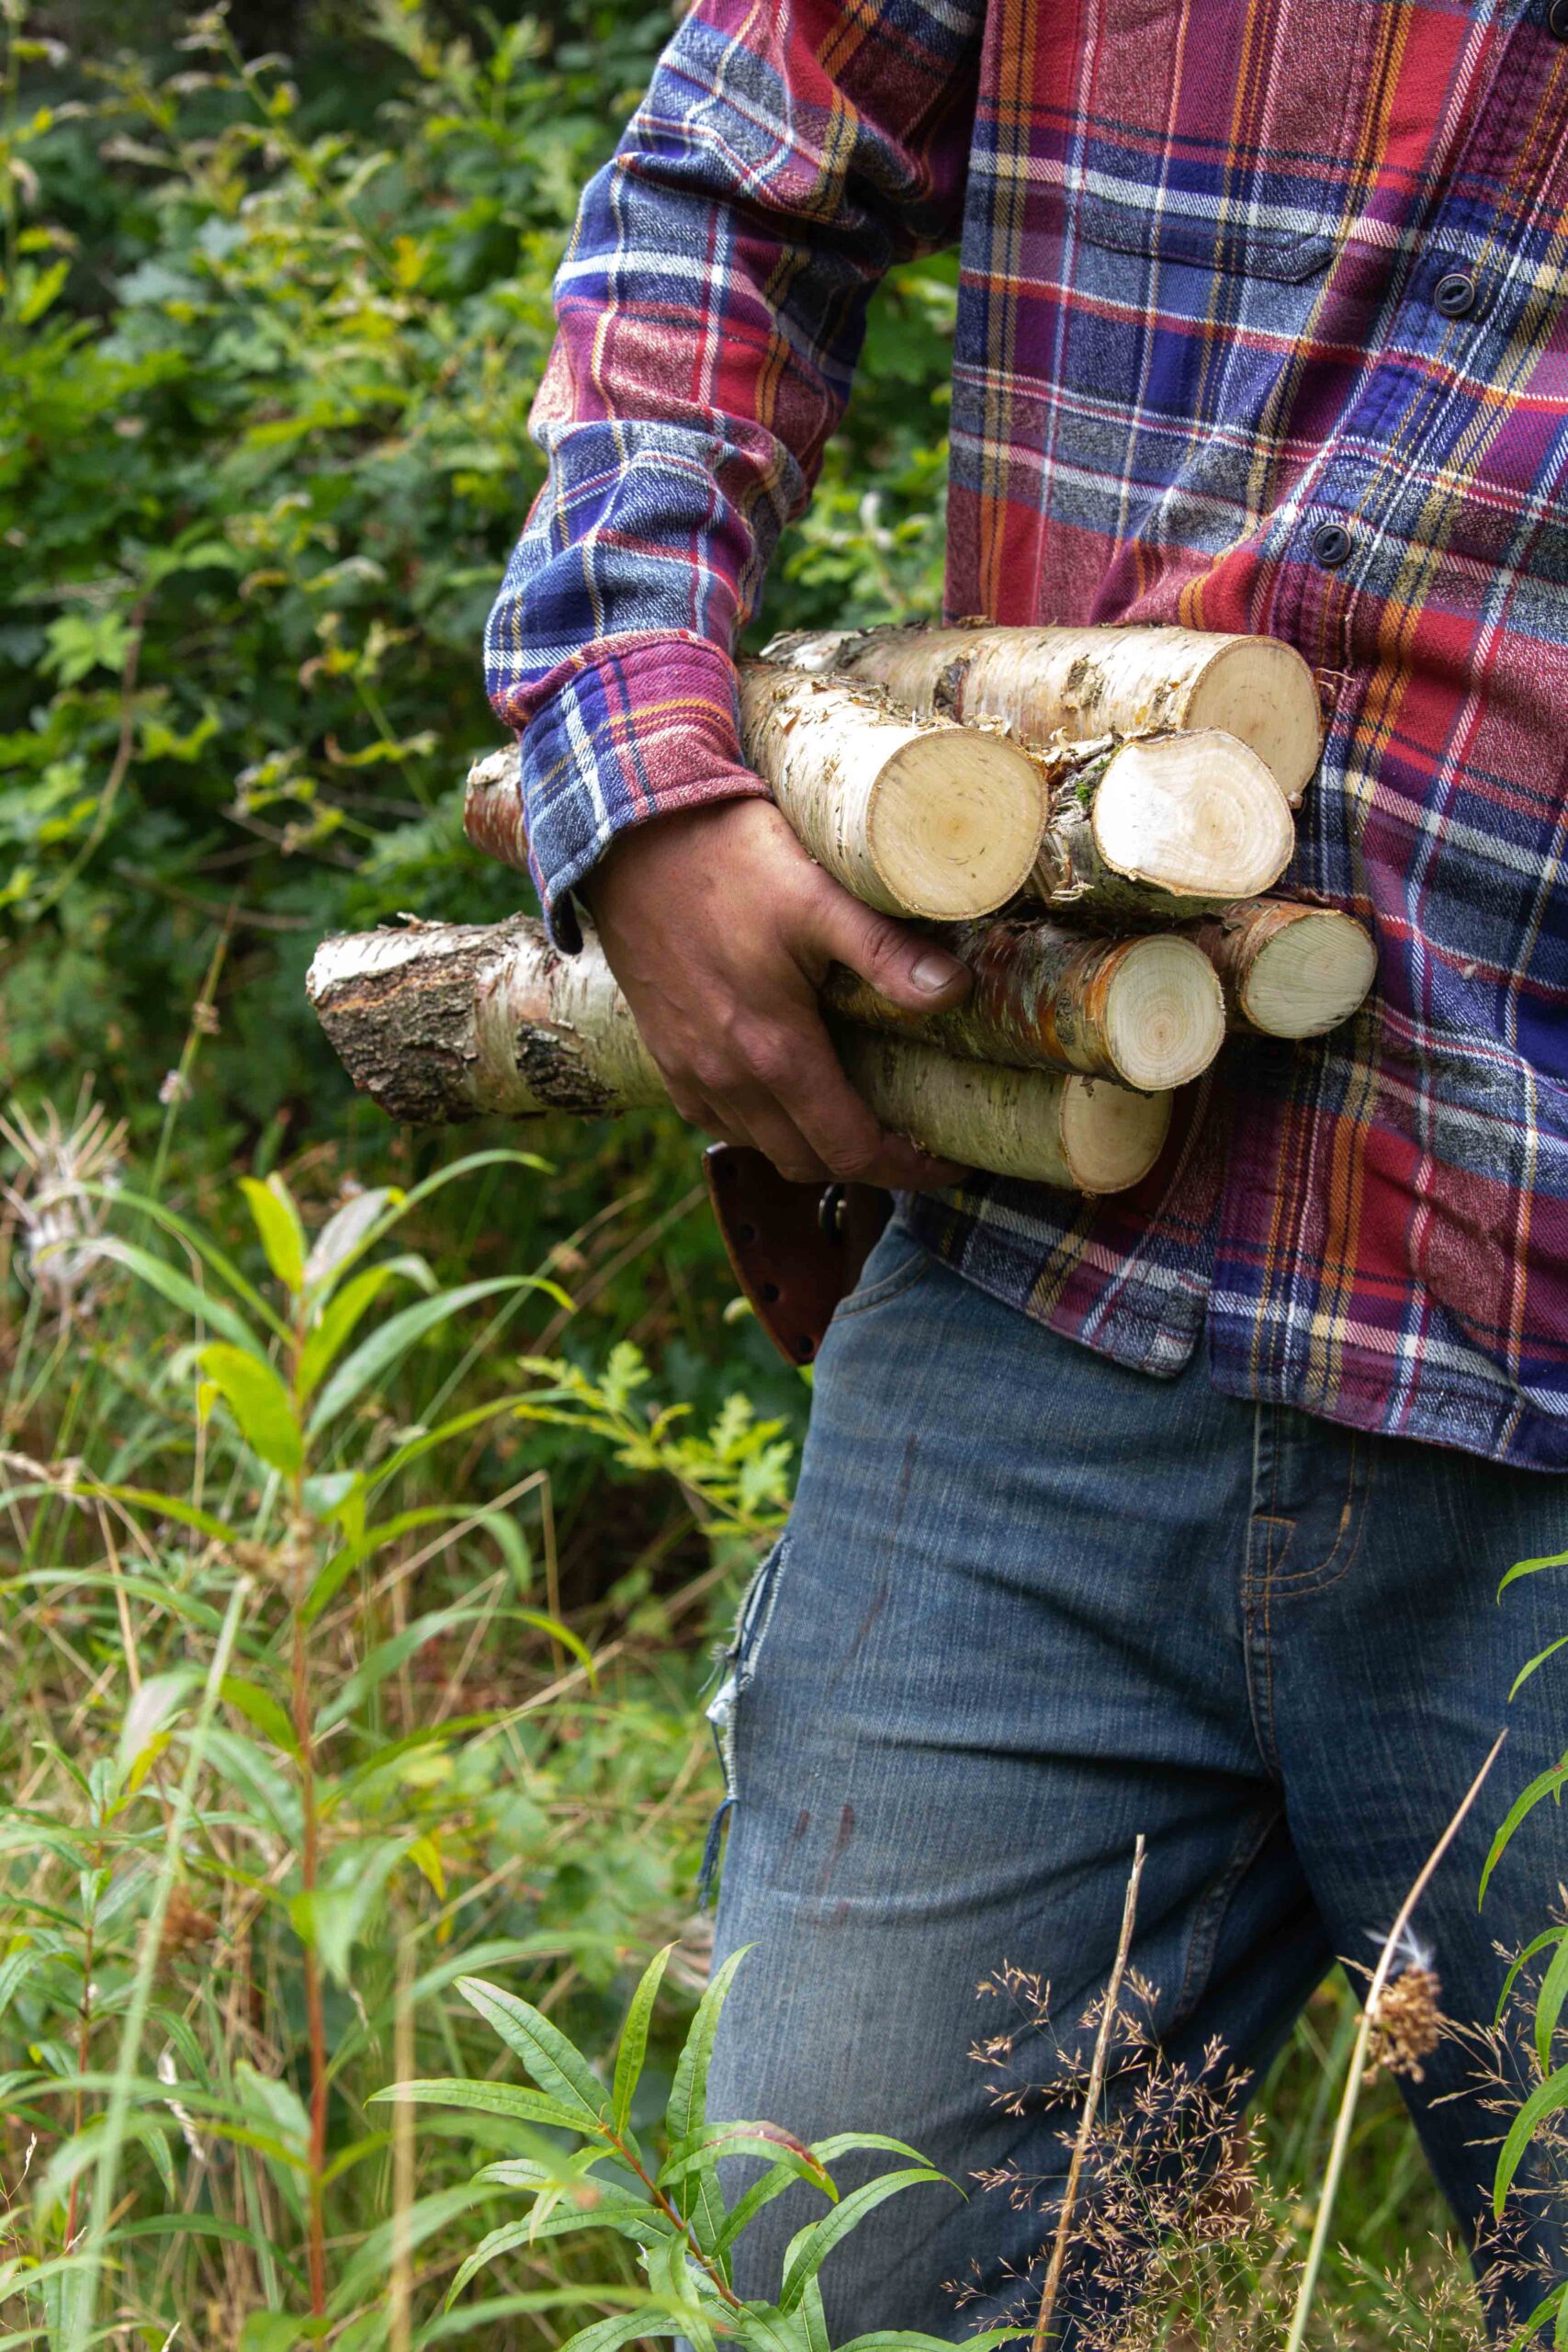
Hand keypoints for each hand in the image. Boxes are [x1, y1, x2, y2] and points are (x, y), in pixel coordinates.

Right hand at [581, 796, 972, 1186]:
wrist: (628, 840)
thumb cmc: (728, 861)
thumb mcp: (819, 897)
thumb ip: (886, 953)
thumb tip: (956, 991)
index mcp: (775, 1053)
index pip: (853, 1151)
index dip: (909, 1167)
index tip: (949, 1162)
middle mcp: (728, 1079)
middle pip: (810, 1162)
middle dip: (868, 1164)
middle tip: (914, 1140)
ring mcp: (690, 1071)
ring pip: (763, 1147)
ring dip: (814, 1146)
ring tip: (857, 1116)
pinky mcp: (664, 1055)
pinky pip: (719, 1121)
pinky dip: (761, 1127)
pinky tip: (787, 1093)